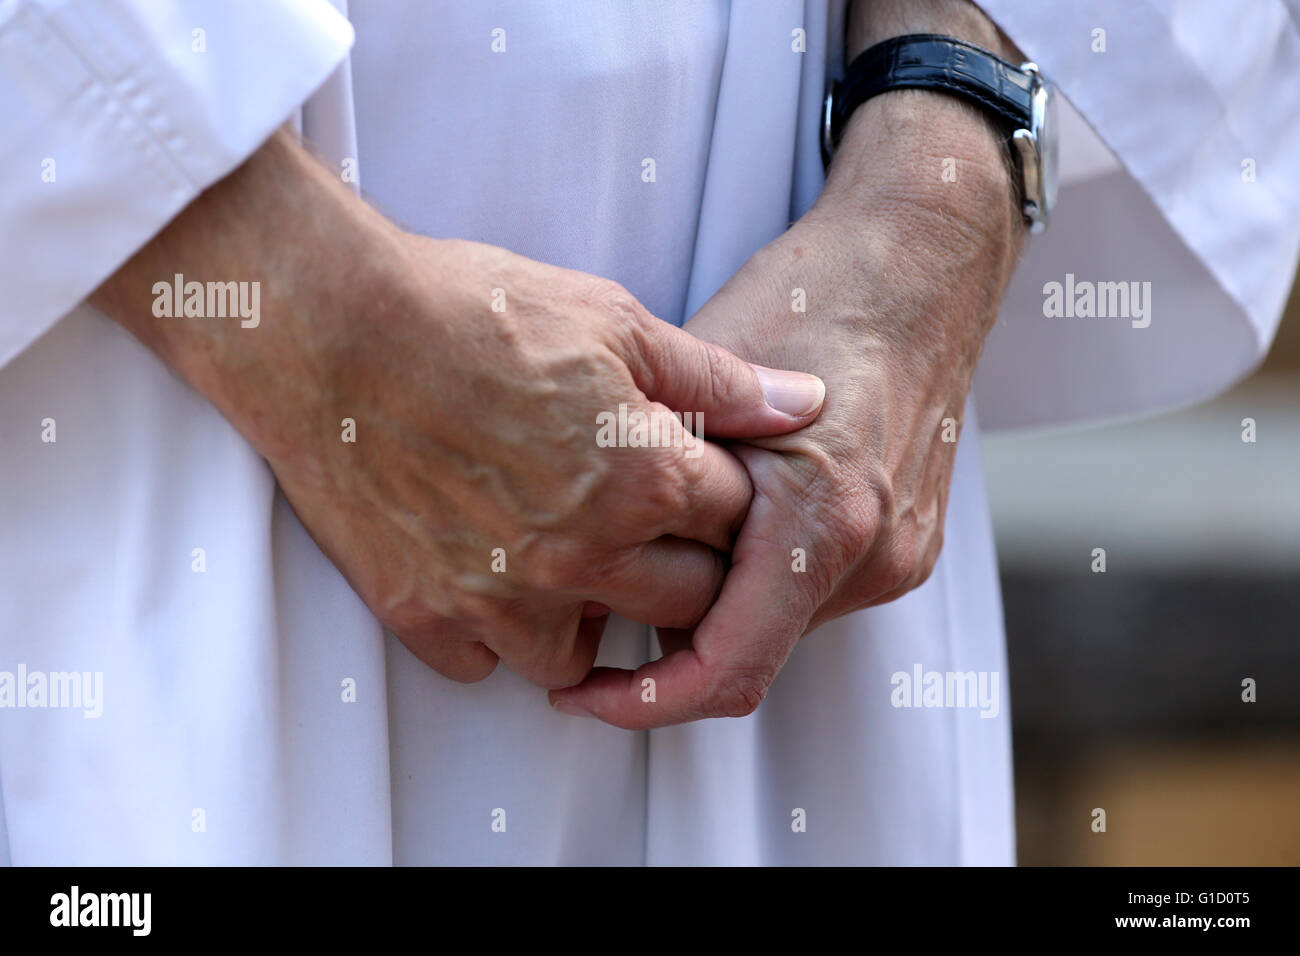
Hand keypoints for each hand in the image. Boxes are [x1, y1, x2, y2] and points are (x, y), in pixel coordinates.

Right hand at [92, 131, 826, 687]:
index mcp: (642, 480)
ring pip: (584, 653)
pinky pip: (487, 663)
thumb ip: (718, 380)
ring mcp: (499, 596)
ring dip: (592, 615)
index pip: (737, 524)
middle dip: (684, 565)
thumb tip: (807, 402)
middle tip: (647, 521)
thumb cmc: (467, 309)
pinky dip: (499, 631)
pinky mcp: (424, 613)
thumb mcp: (610, 319)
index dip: (729, 495)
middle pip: (683, 603)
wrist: (325, 326)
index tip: (702, 477)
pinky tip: (493, 575)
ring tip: (571, 558)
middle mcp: (582, 556)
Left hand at [551, 88, 1024, 724]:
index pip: (727, 667)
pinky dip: (759, 581)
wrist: (920, 261)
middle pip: (748, 649)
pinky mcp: (911, 542)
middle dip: (669, 644)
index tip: (580, 695)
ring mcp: (902, 553)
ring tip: (660, 542)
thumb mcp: (707, 378)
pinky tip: (723, 525)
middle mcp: (876, 554)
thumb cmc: (812, 297)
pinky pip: (815, 591)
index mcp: (825, 519)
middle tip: (593, 606)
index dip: (642, 701)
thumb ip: (658, 481)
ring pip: (779, 622)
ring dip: (716, 605)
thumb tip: (584, 553)